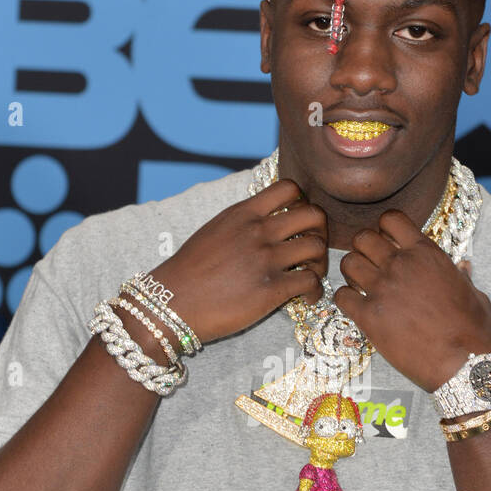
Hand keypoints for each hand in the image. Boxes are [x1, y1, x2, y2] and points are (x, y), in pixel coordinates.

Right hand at [139, 180, 328, 346]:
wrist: (171, 303)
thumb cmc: (188, 272)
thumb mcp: (213, 231)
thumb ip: (241, 222)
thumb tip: (262, 220)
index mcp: (243, 213)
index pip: (290, 188)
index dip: (303, 203)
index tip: (299, 222)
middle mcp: (258, 231)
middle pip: (313, 215)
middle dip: (320, 231)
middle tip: (312, 248)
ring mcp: (266, 259)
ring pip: (316, 247)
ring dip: (319, 262)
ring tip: (310, 275)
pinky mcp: (271, 289)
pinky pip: (311, 282)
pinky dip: (315, 291)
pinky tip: (306, 298)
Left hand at [333, 211, 490, 392]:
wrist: (463, 363)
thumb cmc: (473, 330)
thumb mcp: (474, 294)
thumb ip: (462, 276)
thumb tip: (463, 266)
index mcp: (426, 254)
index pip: (391, 219)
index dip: (385, 228)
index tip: (388, 242)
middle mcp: (400, 265)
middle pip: (363, 238)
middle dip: (364, 249)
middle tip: (370, 265)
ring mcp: (382, 289)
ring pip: (348, 263)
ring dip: (351, 272)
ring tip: (360, 285)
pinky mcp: (368, 316)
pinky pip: (341, 297)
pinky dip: (344, 300)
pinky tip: (356, 307)